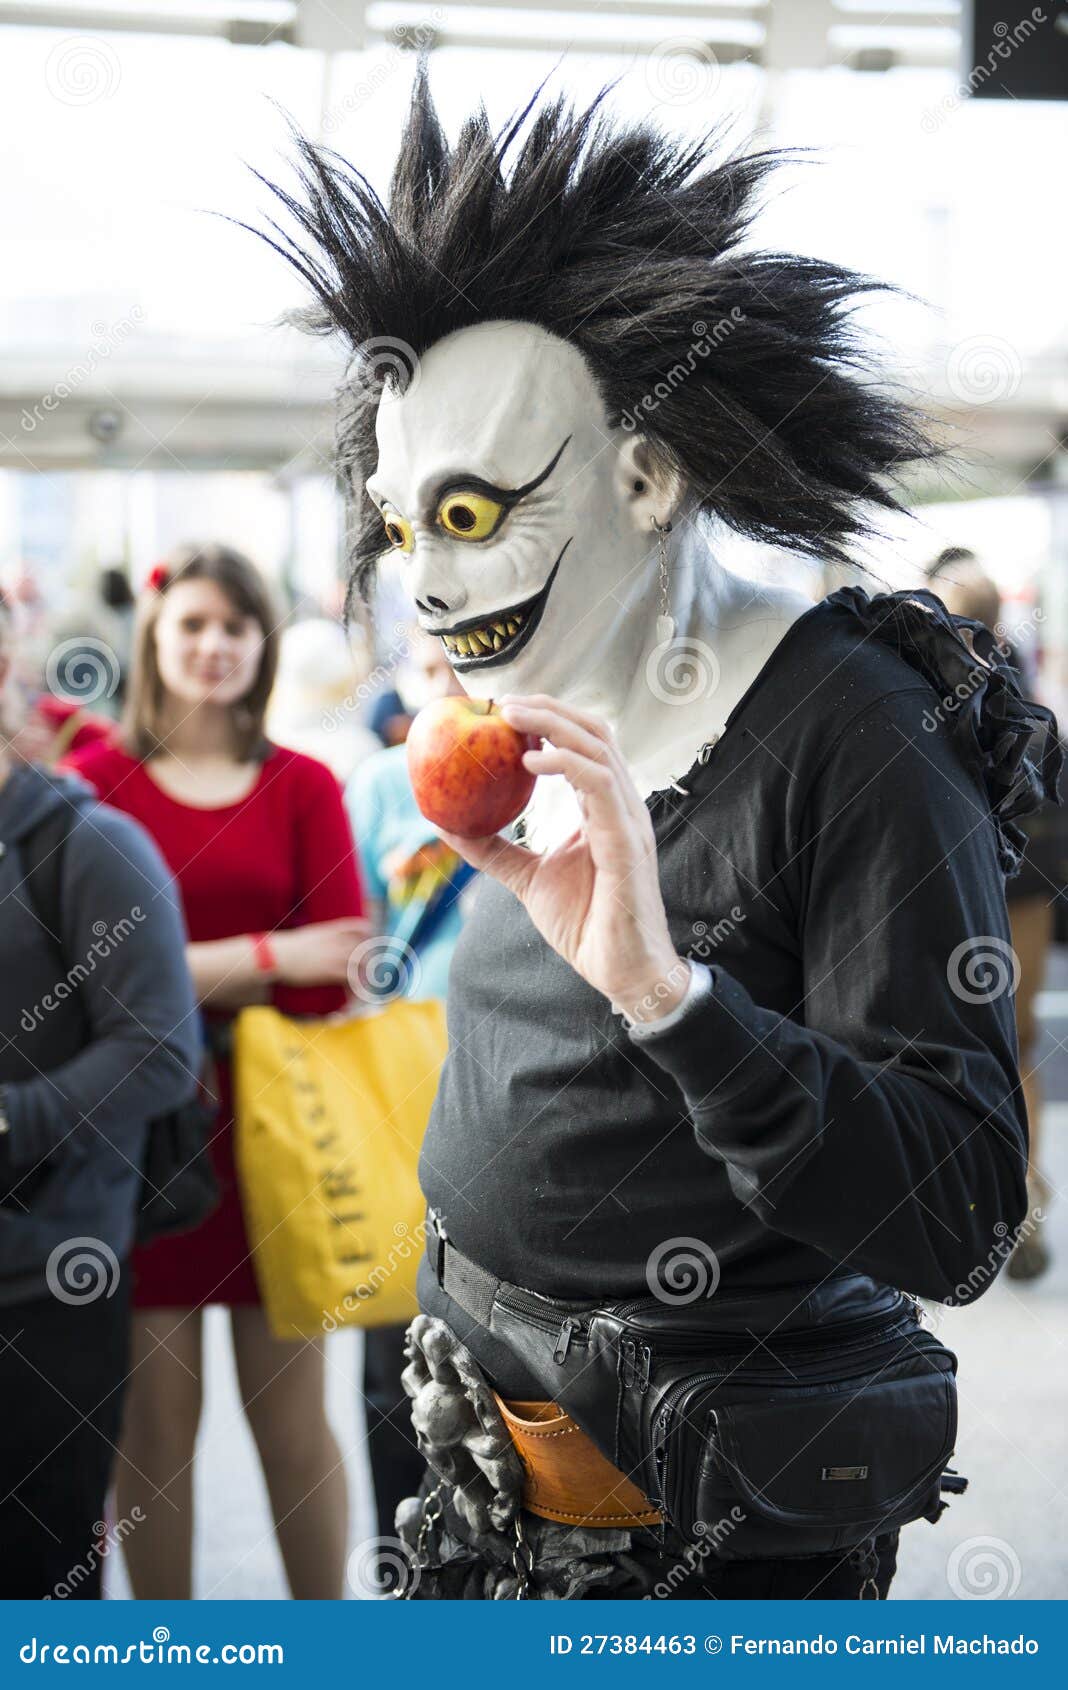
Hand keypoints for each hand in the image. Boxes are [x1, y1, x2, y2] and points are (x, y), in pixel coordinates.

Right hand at [271, 918, 371, 986]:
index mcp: (331, 931)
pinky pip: (352, 981)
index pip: (358, 926)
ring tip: (362, 986)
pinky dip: (355, 990)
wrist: (277, 956)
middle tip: (366, 969)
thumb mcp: (305, 935)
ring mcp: (337, 956)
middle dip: (368, 958)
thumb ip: (316, 937)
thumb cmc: (285, 947)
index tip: (369, 937)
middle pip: (364, 947)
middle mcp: (338, 942)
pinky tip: (353, 997)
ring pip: (362, 964)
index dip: (367, 931)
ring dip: (364, 975)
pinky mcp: (332, 972)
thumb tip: (314, 941)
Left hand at [436, 694, 687, 1022]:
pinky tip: (529, 763)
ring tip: (509, 717)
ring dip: (552, 725)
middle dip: (549, 708)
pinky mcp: (627, 842)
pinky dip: (566, 766)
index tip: (501, 709)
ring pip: (598, 749)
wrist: (622, 972)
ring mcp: (629, 821)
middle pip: (593, 733)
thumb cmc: (586, 926)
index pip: (582, 745)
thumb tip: (447, 825)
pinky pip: (601, 788)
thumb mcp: (528, 879)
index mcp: (605, 808)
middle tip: (501, 702)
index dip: (547, 719)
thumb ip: (495, 849)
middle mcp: (622, 806)